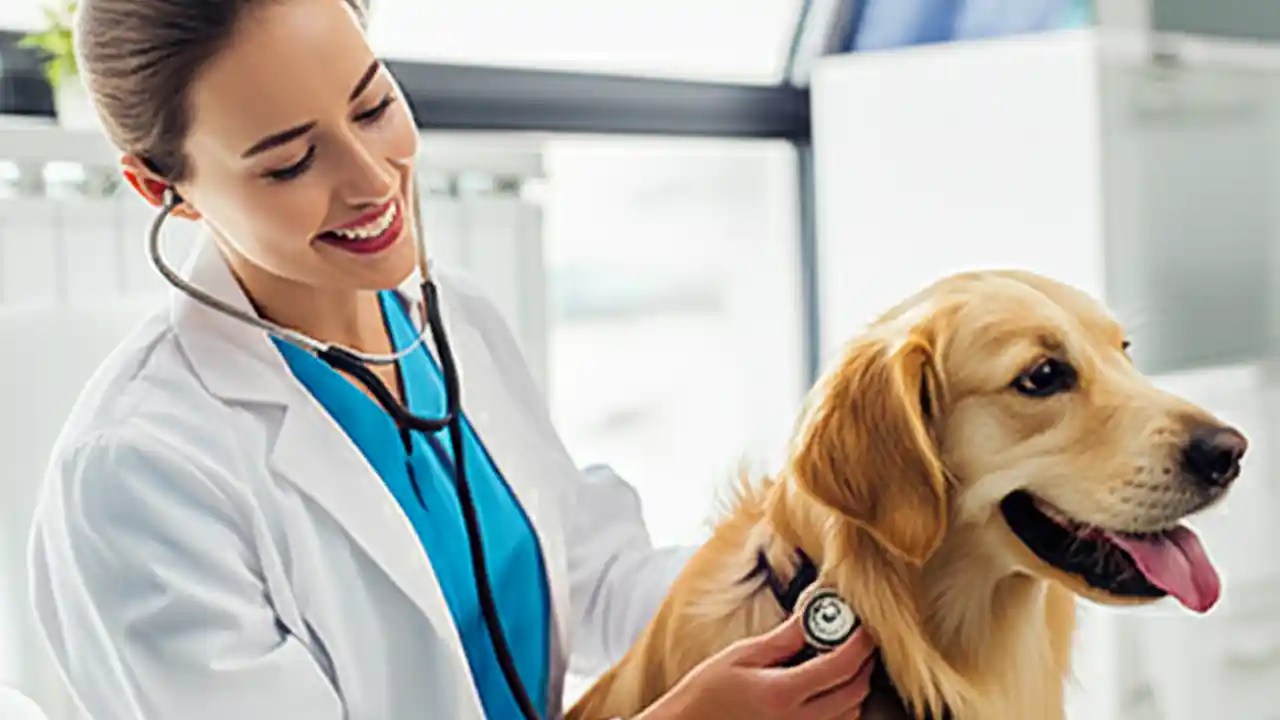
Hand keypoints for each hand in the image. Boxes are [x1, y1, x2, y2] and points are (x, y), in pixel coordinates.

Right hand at [636, 613, 877, 719]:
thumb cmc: (707, 692)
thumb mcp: (742, 655)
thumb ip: (785, 639)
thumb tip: (815, 615)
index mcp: (782, 694)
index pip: (841, 666)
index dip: (860, 642)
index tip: (863, 625)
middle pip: (856, 692)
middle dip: (863, 663)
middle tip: (855, 639)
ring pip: (851, 713)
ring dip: (854, 686)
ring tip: (838, 662)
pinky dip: (841, 707)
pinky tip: (824, 689)